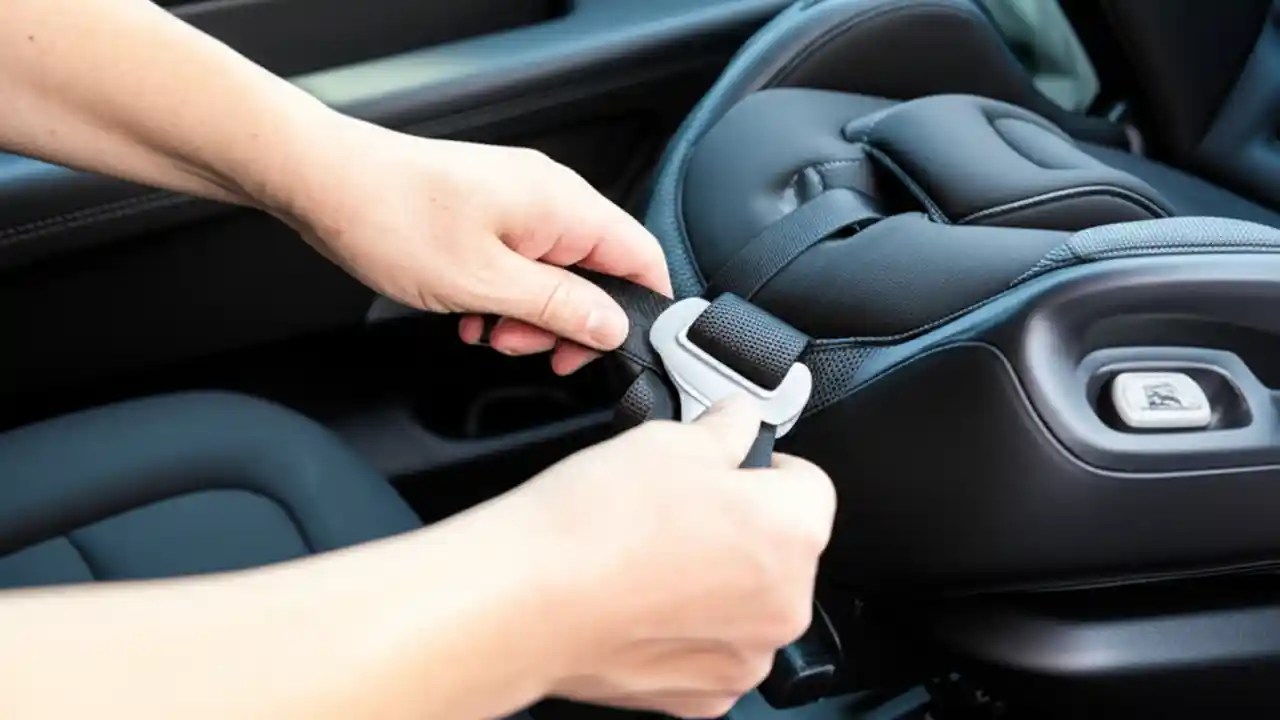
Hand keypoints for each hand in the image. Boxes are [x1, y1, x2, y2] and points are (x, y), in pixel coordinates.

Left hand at [275, 117, 671, 374]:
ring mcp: (518, 199)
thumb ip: (559, 307)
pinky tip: (469, 312)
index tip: (613, 351)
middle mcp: (549, 196)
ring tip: (486, 330)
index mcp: (563, 207)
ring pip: (555, 273)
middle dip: (567, 322)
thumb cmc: (393, 219)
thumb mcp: (486, 284)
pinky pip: (521, 261)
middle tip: (526, 348)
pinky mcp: (488, 208)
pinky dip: (503, 294)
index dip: (640, 310)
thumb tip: (612, 325)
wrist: (326, 181)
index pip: (641, 257)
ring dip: (529, 314)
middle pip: (598, 272)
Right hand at [509, 399, 836, 717]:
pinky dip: (687, 629)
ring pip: (747, 603)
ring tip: (650, 555)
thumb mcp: (669, 439)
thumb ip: (725, 428)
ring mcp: (744, 658)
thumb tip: (738, 420)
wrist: (524, 601)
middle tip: (676, 510)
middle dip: (740, 527)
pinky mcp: (702, 697)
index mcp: (793, 533)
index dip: (762, 468)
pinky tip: (641, 600)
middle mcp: (784, 605)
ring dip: (715, 580)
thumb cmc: (593, 524)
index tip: (728, 468)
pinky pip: (713, 650)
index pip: (807, 484)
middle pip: (781, 550)